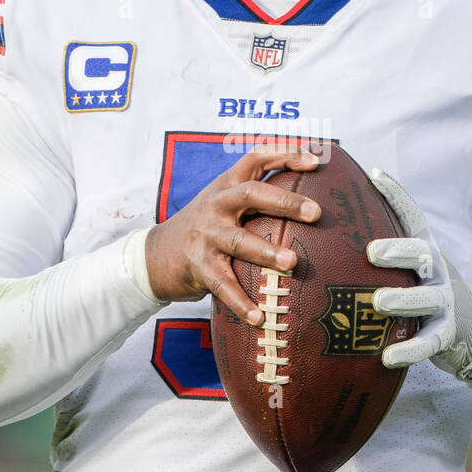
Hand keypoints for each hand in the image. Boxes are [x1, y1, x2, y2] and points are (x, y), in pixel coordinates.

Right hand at [143, 144, 320, 325]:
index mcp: (226, 186)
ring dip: (267, 251)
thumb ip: (256, 199)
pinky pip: (223, 285)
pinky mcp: (198, 265)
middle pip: (251, 193)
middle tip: (316, 212)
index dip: (285, 155)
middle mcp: (216, 205)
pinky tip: (260, 316)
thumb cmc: (205, 228)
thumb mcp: (224, 204)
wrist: (155, 256)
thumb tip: (311, 204)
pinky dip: (241, 301)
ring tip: (292, 262)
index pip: (256, 159)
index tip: (315, 161)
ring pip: (239, 240)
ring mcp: (205, 234)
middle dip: (285, 201)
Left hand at [366, 167, 471, 379]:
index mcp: (425, 250)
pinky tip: (388, 357)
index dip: (396, 194)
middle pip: (422, 254)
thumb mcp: (414, 265)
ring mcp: (445, 302)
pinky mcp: (446, 334)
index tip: (374, 174)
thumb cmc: (426, 290)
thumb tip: (336, 224)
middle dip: (399, 251)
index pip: (412, 217)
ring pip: (426, 298)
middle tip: (373, 252)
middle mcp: (438, 271)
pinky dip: (409, 350)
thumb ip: (387, 248)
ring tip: (379, 302)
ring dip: (403, 300)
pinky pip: (428, 343)